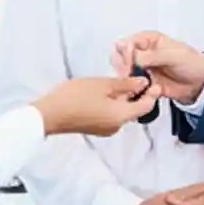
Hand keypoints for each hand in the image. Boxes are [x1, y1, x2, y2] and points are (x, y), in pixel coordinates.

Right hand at [34, 76, 160, 136]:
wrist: (50, 114)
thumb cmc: (75, 97)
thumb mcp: (103, 85)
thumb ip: (126, 84)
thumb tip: (143, 83)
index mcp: (121, 116)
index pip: (146, 106)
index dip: (152, 93)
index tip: (153, 80)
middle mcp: (117, 126)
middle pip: (135, 108)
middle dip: (137, 93)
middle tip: (136, 75)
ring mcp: (106, 128)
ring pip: (123, 110)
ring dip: (124, 97)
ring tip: (120, 79)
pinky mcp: (96, 127)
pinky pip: (112, 114)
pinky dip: (114, 103)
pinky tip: (106, 90)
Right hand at [110, 31, 203, 103]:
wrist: (201, 83)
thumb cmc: (192, 63)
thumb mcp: (173, 55)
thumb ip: (152, 55)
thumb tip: (133, 55)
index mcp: (148, 40)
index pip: (127, 43)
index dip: (125, 53)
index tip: (129, 63)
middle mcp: (142, 53)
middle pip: (120, 58)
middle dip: (122, 67)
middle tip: (130, 75)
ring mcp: (142, 69)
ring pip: (123, 74)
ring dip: (128, 80)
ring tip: (139, 85)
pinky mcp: (145, 84)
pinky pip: (133, 88)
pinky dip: (135, 91)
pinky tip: (144, 92)